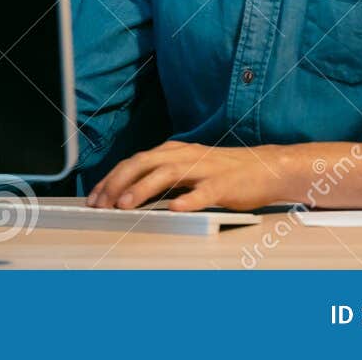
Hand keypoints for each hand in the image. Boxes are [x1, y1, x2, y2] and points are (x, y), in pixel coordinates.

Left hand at [86, 141, 296, 211]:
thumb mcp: (188, 170)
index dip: (111, 178)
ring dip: (142, 189)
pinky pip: (203, 192)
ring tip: (125, 204)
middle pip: (143, 163)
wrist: (266, 168)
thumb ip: (162, 179)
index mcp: (173, 152)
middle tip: (101, 203)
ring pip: (166, 175)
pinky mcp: (223, 184)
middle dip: (117, 183)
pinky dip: (188, 199)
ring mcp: (203, 169)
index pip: (134, 162)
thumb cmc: (225, 172)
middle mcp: (184, 156)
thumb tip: (130, 193)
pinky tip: (175, 208)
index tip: (95, 196)